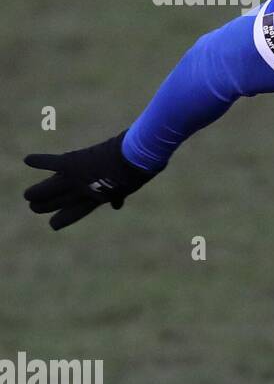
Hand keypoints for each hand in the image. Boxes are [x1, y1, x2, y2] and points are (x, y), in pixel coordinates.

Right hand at [23, 131, 157, 229]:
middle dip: (45, 206)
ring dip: (37, 192)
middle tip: (34, 207)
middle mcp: (83, 191)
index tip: (54, 225)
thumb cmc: (135, 172)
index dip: (63, 219)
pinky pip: (51, 163)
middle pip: (58, 202)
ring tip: (27, 196)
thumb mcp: (126, 188)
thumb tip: (117, 207)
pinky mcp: (71, 163)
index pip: (75, 213)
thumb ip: (118, 197)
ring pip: (49, 189)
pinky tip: (27, 160)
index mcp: (97, 198)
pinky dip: (39, 161)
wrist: (134, 158)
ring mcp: (76, 178)